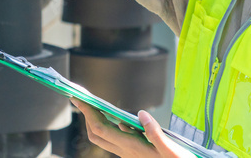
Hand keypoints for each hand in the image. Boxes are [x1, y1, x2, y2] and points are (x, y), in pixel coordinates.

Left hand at [71, 100, 190, 157]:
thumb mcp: (171, 150)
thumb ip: (155, 132)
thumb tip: (140, 113)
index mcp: (131, 148)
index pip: (101, 129)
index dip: (88, 113)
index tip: (79, 99)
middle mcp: (126, 151)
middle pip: (97, 135)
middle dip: (87, 117)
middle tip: (83, 100)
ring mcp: (128, 153)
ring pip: (105, 137)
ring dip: (97, 121)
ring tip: (97, 106)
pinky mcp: (134, 152)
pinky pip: (117, 138)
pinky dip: (112, 126)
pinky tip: (119, 119)